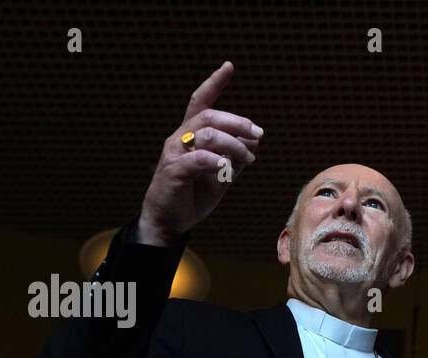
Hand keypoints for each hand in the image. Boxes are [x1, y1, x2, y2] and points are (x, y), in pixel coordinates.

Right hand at [137, 61, 262, 245]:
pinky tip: (227, 170)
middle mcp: (180, 138)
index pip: (201, 102)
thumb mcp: (221, 174)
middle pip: (210, 117)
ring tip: (248, 158)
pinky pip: (199, 159)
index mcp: (191, 135)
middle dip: (237, 122)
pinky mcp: (174, 171)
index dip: (214, 84)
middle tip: (257, 134)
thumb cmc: (193, 194)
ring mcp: (175, 153)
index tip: (228, 66)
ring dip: (234, 145)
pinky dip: (218, 162)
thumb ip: (235, 157)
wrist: (169, 220)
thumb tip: (255, 140)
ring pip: (207, 135)